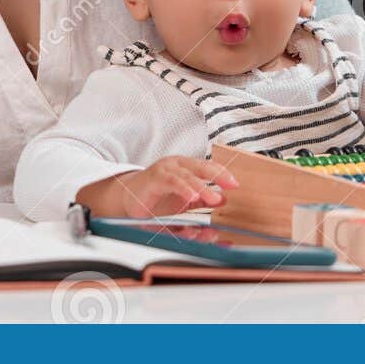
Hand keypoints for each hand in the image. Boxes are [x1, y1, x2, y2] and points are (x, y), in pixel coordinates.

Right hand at [75, 156, 239, 217]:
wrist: (128, 198)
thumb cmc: (156, 197)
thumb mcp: (184, 199)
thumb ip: (202, 198)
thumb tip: (224, 199)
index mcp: (185, 167)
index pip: (208, 167)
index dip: (222, 174)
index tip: (236, 185)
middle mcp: (176, 165)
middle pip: (201, 167)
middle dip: (217, 175)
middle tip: (231, 185)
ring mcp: (164, 170)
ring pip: (187, 175)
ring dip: (201, 187)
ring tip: (214, 199)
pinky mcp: (154, 178)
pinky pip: (171, 183)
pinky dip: (183, 190)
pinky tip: (192, 198)